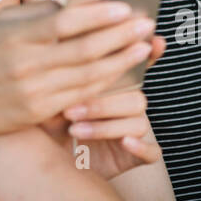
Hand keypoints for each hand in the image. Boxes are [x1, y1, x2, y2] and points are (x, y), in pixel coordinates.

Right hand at [0, 0, 155, 144]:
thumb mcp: (1, 24)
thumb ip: (38, 13)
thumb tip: (79, 6)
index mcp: (15, 36)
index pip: (63, 22)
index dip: (97, 14)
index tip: (124, 6)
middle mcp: (25, 64)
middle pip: (83, 50)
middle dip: (120, 36)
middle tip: (146, 24)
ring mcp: (33, 91)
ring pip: (88, 75)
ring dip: (121, 60)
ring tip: (144, 47)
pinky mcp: (38, 112)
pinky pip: (79, 95)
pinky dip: (104, 82)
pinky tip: (122, 71)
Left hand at [42, 34, 167, 179]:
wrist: (49, 158)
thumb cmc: (50, 121)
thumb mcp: (48, 96)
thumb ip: (58, 75)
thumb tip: (57, 47)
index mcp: (113, 85)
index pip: (133, 67)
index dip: (145, 54)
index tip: (152, 42)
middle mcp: (127, 104)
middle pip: (134, 95)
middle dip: (101, 103)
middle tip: (69, 110)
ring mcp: (133, 129)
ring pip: (138, 121)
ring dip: (105, 125)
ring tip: (74, 129)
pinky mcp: (135, 154)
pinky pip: (152, 151)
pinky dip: (141, 147)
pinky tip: (125, 142)